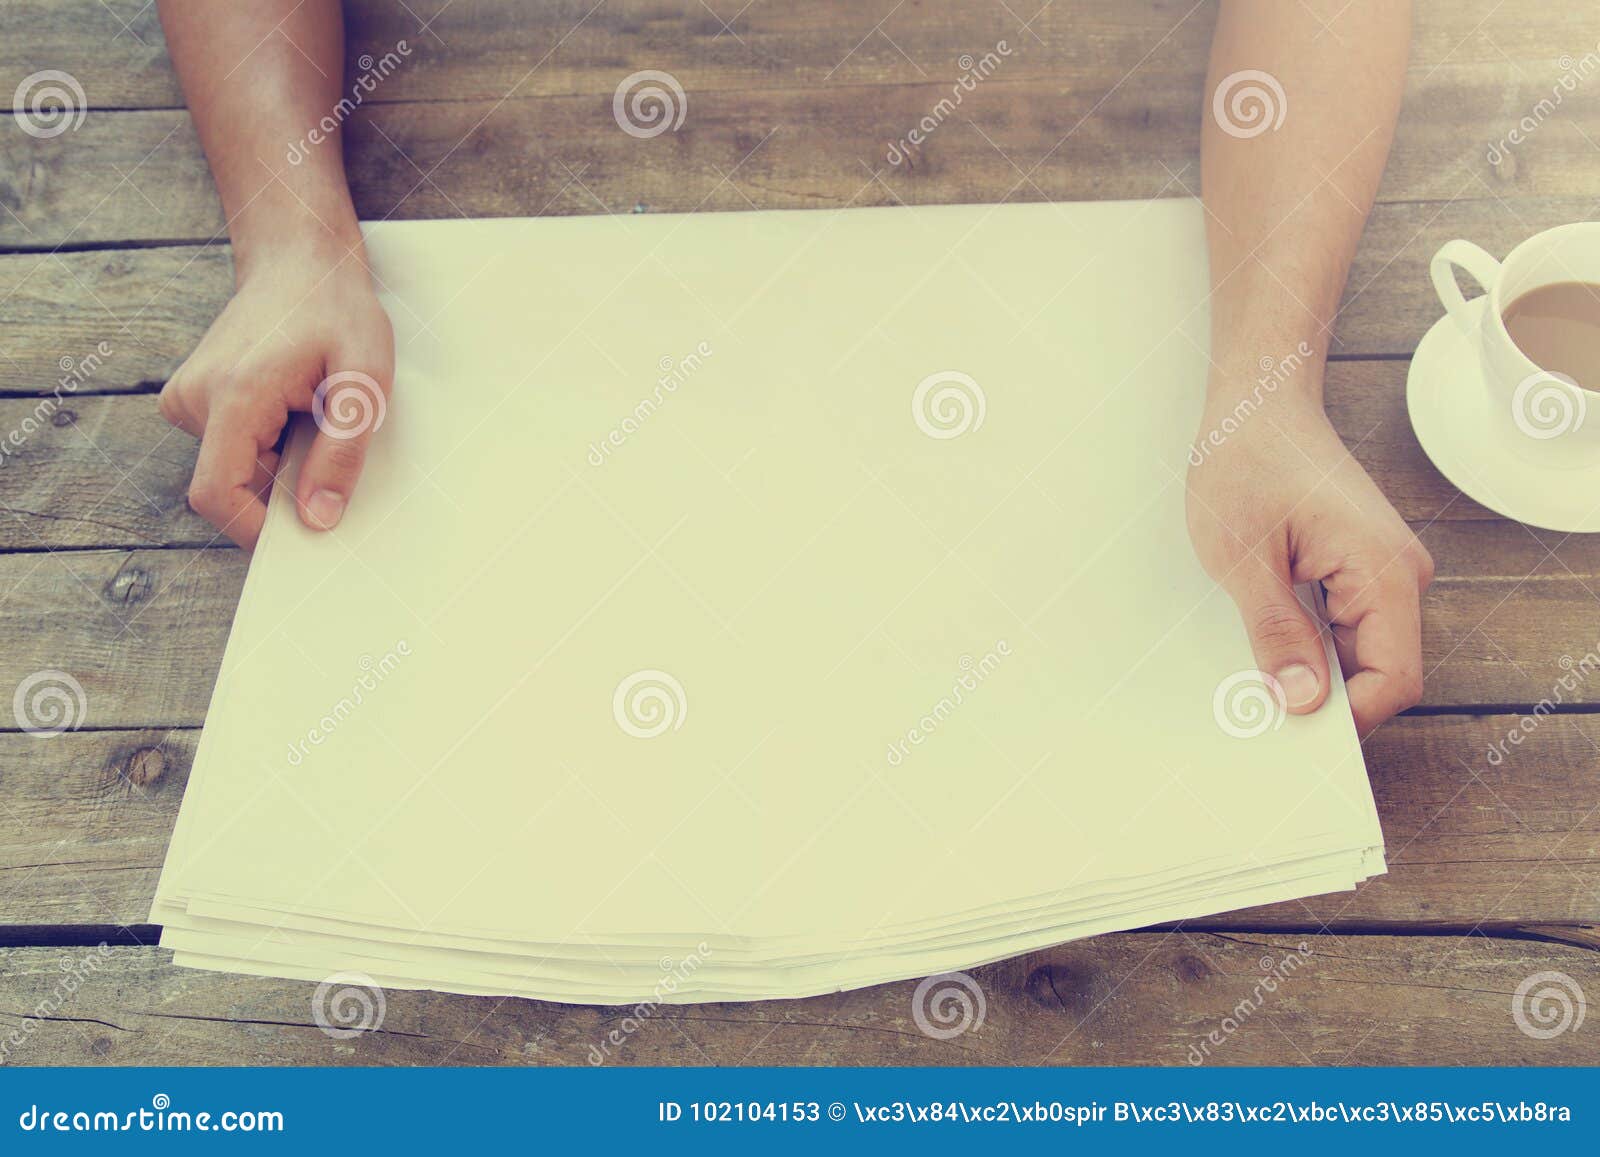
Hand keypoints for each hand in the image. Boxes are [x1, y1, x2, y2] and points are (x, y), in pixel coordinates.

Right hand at [159, 244, 393, 548]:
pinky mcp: (194, 400)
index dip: (257, 529)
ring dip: (278, 463)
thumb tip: (319, 519)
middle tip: (326, 454)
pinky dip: (267, 446)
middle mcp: (194, 399)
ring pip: (232, 469)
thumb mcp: (365, 380)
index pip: (216, 495)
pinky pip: (230, 449)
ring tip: (312, 416)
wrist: (300, 260)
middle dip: (280, 491)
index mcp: (231, 396)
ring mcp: (187, 399)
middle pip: (228, 487)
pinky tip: (293, 410)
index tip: (305, 530)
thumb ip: (342, 453)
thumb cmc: (336, 310)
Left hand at [1186, 395, 1433, 735]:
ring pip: (1357, 655)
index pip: (1393, 680)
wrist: (1256, 403)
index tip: (1288, 731)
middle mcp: (1397, 575)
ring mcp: (1380, 573)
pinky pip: (1340, 629)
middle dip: (1323, 700)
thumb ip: (1276, 632)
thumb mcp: (1242, 557)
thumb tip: (1300, 701)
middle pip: (1378, 674)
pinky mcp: (1356, 570)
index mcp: (1384, 571)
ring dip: (1310, 671)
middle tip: (1256, 713)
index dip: (1346, 718)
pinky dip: (1305, 646)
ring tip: (1251, 674)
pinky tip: (1263, 645)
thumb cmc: (1246, 461)